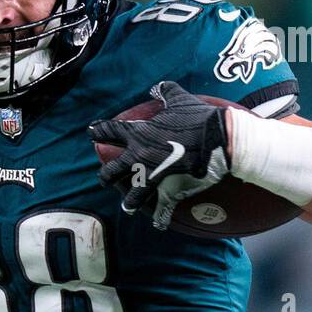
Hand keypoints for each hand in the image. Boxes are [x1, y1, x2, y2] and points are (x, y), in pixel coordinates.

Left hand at [87, 81, 230, 229]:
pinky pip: (160, 207)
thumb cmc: (200, 117)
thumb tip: (157, 86)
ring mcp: (152, 174)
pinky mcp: (168, 188)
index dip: (98, 132)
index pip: (110, 132)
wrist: (220, 138)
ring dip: (128, 201)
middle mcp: (139, 155)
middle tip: (104, 178)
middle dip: (106, 175)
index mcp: (139, 133)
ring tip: (126, 206)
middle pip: (113, 169)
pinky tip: (157, 225)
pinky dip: (159, 217)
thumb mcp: (180, 99)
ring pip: (131, 192)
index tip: (91, 133)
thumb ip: (166, 91)